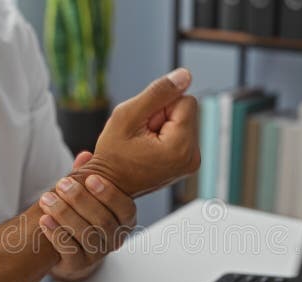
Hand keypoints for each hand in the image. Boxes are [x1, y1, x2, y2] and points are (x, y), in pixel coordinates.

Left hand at [39, 151, 136, 281]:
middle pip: (103, 221)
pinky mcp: (78, 266)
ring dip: (65, 215)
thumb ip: (86, 175)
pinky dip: (56, 234)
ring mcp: (98, 254)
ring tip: (46, 199)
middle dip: (81, 201)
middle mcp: (115, 238)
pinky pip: (70, 251)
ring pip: (86, 235)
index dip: (109, 194)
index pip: (125, 208)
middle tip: (62, 184)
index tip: (90, 179)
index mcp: (124, 219)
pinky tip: (44, 219)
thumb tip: (85, 155)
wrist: (66, 249)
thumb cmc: (80, 214)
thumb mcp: (86, 194)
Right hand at [70, 68, 200, 197]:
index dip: (161, 106)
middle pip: (187, 111)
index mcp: (181, 147)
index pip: (186, 100)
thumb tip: (185, 75)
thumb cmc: (112, 155)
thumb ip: (158, 92)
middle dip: (163, 116)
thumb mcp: (127, 116)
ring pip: (183, 121)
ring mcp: (192, 163)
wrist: (108, 185)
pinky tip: (150, 150)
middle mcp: (193, 158)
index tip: (144, 126)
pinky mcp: (187, 164)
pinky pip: (182, 133)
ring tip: (144, 145)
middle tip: (142, 137)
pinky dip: (166, 136)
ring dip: (163, 126)